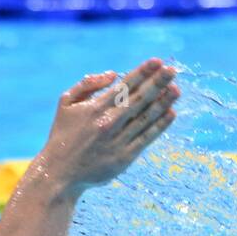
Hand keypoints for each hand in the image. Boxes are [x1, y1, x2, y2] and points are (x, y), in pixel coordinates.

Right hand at [33, 58, 179, 198]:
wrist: (59, 173)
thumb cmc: (63, 135)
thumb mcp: (66, 103)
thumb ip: (87, 84)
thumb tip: (114, 74)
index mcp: (95, 108)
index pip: (125, 85)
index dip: (143, 72)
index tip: (158, 61)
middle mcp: (108, 123)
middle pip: (139, 99)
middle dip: (158, 82)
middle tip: (173, 70)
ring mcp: (118, 141)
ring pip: (145, 118)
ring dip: (163, 102)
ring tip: (176, 89)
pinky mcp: (124, 158)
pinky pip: (146, 138)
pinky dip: (160, 126)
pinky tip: (171, 113)